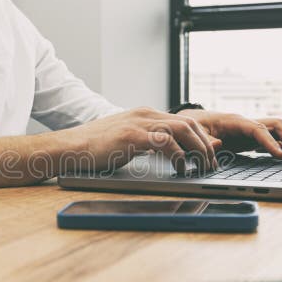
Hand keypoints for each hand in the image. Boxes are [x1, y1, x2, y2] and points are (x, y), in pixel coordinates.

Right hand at [61, 107, 219, 173]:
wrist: (69, 147)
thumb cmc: (96, 148)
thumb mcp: (129, 141)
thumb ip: (151, 143)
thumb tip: (177, 153)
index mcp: (146, 114)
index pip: (185, 120)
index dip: (202, 137)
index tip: (211, 154)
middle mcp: (146, 114)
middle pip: (189, 123)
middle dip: (206, 144)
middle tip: (212, 163)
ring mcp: (139, 124)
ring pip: (182, 130)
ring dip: (198, 149)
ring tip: (203, 166)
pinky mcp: (133, 136)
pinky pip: (165, 142)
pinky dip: (178, 155)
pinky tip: (181, 168)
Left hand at [177, 110, 281, 159]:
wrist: (192, 121)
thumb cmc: (195, 126)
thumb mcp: (196, 134)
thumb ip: (206, 141)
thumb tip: (217, 145)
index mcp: (235, 121)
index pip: (258, 130)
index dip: (270, 143)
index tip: (281, 155)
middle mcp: (247, 123)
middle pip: (276, 126)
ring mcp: (251, 130)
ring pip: (278, 132)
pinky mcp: (251, 138)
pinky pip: (273, 140)